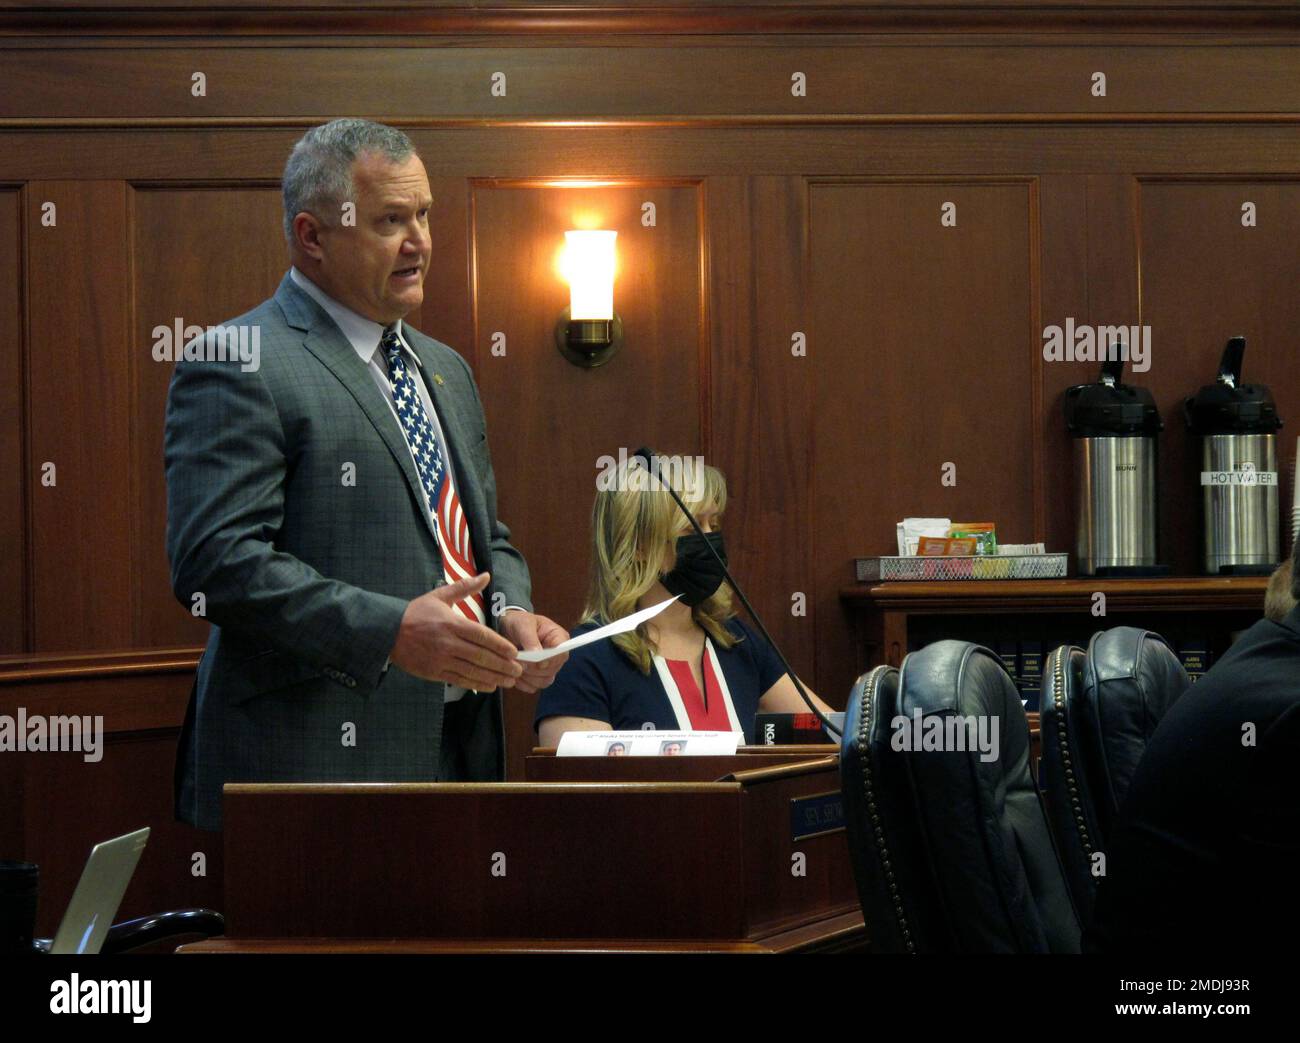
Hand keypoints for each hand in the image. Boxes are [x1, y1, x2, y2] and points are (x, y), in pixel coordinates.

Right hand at [390, 573, 522, 690]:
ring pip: (472, 671)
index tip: (514, 652)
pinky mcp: (434, 672)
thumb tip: (486, 575)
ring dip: (494, 677)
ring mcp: (441, 659)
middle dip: (502, 665)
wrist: (386, 632)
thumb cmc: (415, 612)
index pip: (482, 636)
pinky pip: (459, 680)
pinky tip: (490, 686)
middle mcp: (448, 643)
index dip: (500, 645)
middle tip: (519, 671)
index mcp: (452, 623)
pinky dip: (477, 684)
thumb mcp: (439, 595)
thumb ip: (465, 587)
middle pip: (481, 656)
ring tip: (509, 681)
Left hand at [499, 610, 569, 693]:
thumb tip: (537, 653)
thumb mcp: (523, 624)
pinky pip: (533, 687)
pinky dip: (522, 683)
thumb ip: (530, 638)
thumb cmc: (518, 622)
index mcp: (558, 638)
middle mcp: (556, 655)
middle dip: (534, 669)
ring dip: (528, 677)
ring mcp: (548, 667)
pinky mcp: (537, 677)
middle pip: (553, 670)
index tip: (537, 662)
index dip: (551, 660)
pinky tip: (514, 674)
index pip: (562, 653)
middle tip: (519, 662)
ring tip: (514, 666)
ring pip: (544, 681)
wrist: (507, 629)